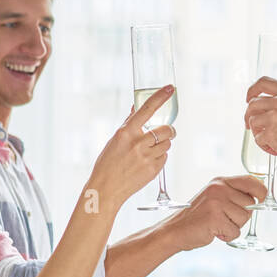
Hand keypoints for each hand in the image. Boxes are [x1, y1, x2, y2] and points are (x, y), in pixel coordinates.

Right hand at [87, 86, 176, 207]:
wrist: (106, 188)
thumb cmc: (108, 163)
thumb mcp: (115, 140)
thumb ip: (129, 123)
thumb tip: (136, 106)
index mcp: (126, 132)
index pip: (147, 109)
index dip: (160, 97)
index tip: (170, 88)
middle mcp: (137, 143)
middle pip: (166, 130)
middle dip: (168, 131)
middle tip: (163, 134)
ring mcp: (146, 157)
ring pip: (167, 144)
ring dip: (162, 145)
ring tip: (149, 152)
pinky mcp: (153, 170)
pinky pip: (165, 158)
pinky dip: (159, 158)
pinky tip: (146, 163)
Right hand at [165, 175, 267, 248]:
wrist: (175, 230)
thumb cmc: (198, 217)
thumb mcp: (215, 198)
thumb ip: (233, 195)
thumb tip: (258, 198)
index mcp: (220, 182)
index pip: (251, 180)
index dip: (261, 191)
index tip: (261, 199)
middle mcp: (219, 188)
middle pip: (250, 204)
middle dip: (241, 217)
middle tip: (224, 219)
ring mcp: (217, 202)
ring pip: (244, 219)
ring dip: (233, 227)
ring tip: (217, 225)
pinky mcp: (215, 217)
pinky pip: (235, 231)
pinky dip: (227, 236)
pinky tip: (214, 232)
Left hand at [243, 76, 276, 162]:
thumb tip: (269, 105)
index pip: (263, 82)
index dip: (252, 90)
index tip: (249, 99)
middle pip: (253, 103)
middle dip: (249, 116)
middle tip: (251, 126)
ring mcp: (273, 116)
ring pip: (253, 121)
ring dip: (258, 133)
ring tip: (269, 141)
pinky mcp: (269, 132)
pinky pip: (257, 138)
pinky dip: (264, 146)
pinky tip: (275, 150)